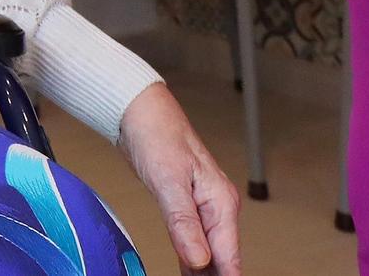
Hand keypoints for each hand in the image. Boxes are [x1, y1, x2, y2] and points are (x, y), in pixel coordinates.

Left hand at [118, 83, 242, 275]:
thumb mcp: (168, 180)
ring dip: (202, 274)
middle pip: (222, 260)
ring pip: (208, 254)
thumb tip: (199, 261)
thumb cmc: (156, 134)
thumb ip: (184, 223)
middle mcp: (217, 208)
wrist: (138, 110)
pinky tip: (187, 275)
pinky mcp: (186, 207)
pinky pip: (193, 242)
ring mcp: (203, 208)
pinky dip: (191, 261)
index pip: (229, 258)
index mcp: (221, 203)